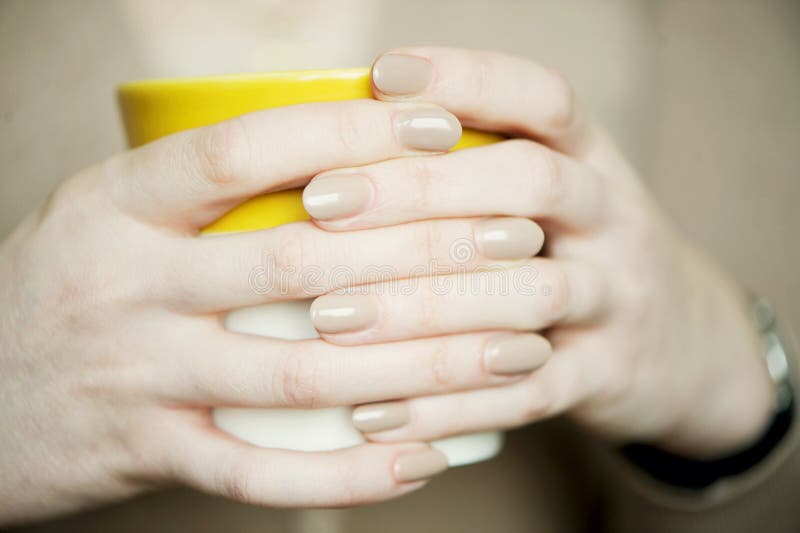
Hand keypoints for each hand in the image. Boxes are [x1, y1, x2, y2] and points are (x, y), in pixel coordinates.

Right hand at [0, 98, 548, 522]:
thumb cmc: (69, 287)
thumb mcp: (112, 213)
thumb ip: (205, 188)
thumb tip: (340, 149)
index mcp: (121, 204)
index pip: (248, 149)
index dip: (350, 131)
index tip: (441, 122)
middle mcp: (129, 282)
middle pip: (302, 261)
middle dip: (427, 250)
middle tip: (518, 241)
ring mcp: (140, 373)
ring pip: (302, 370)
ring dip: (421, 365)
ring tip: (512, 351)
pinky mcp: (148, 450)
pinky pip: (261, 471)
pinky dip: (349, 472)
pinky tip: (425, 457)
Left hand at [302, 47, 776, 459]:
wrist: (687, 345)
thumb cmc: (582, 255)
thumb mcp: (556, 198)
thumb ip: (479, 174)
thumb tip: (342, 155)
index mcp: (591, 161)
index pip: (542, 99)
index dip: (468, 78)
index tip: (384, 75)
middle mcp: (612, 218)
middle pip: (531, 181)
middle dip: (422, 188)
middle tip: (323, 202)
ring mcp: (617, 299)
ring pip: (531, 295)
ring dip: (424, 305)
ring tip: (331, 316)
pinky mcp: (609, 376)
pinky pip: (530, 395)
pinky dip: (451, 405)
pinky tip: (376, 414)